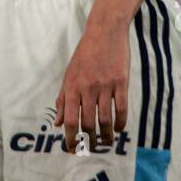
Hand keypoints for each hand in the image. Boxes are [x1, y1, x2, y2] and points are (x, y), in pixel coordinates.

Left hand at [55, 20, 128, 153]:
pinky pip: (121, 108)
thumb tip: (58, 124)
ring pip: (106, 119)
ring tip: (106, 142)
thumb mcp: (69, 75)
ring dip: (106, 136)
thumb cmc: (85, 54)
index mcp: (72, 86)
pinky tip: (118, 129)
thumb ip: (63, 99)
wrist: (105, 31)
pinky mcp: (121, 82)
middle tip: (91, 148)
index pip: (70, 120)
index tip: (72, 149)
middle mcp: (87, 87)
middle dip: (89, 141)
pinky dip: (120, 123)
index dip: (70, 138)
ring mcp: (105, 85)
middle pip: (88, 123)